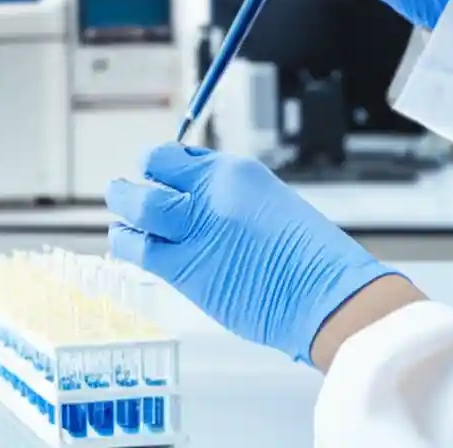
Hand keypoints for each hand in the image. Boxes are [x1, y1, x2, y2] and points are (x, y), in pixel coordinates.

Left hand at [107, 143, 398, 364]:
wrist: (329, 298)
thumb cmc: (309, 261)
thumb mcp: (269, 205)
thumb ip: (226, 198)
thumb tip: (191, 197)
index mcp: (236, 171)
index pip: (177, 154)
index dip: (160, 166)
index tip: (158, 178)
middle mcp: (211, 192)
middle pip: (150, 168)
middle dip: (134, 182)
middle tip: (124, 192)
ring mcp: (195, 228)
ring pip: (136, 206)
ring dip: (123, 209)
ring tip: (123, 217)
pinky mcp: (184, 267)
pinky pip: (136, 247)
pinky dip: (126, 242)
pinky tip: (127, 241)